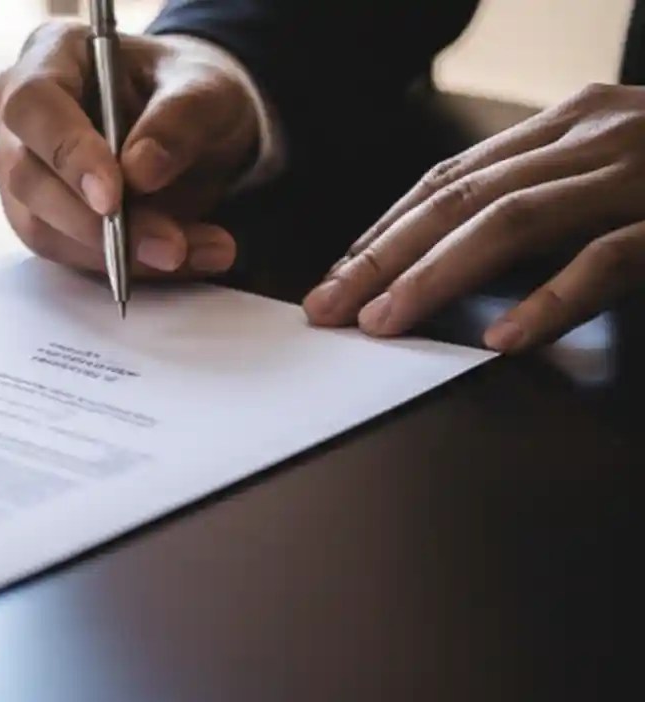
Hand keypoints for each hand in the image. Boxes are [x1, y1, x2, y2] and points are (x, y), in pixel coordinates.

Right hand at [0, 21, 261, 277]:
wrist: (188, 125)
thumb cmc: (184, 90)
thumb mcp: (204, 89)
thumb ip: (178, 120)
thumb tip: (140, 172)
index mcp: (51, 55)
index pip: (34, 106)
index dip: (68, 154)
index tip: (113, 198)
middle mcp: (20, 115)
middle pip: (28, 178)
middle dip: (98, 224)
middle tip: (170, 246)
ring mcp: (22, 171)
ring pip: (43, 228)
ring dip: (119, 255)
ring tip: (195, 252)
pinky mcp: (40, 218)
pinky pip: (70, 254)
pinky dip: (128, 266)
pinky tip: (183, 258)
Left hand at [304, 83, 644, 352]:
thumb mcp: (613, 166)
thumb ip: (544, 196)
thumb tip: (459, 261)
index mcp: (567, 125)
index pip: (451, 178)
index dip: (386, 230)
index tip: (337, 276)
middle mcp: (589, 138)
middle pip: (459, 198)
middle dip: (382, 257)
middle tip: (328, 307)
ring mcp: (632, 175)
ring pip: (510, 221)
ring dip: (434, 276)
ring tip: (383, 323)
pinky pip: (605, 259)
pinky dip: (549, 300)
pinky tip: (501, 336)